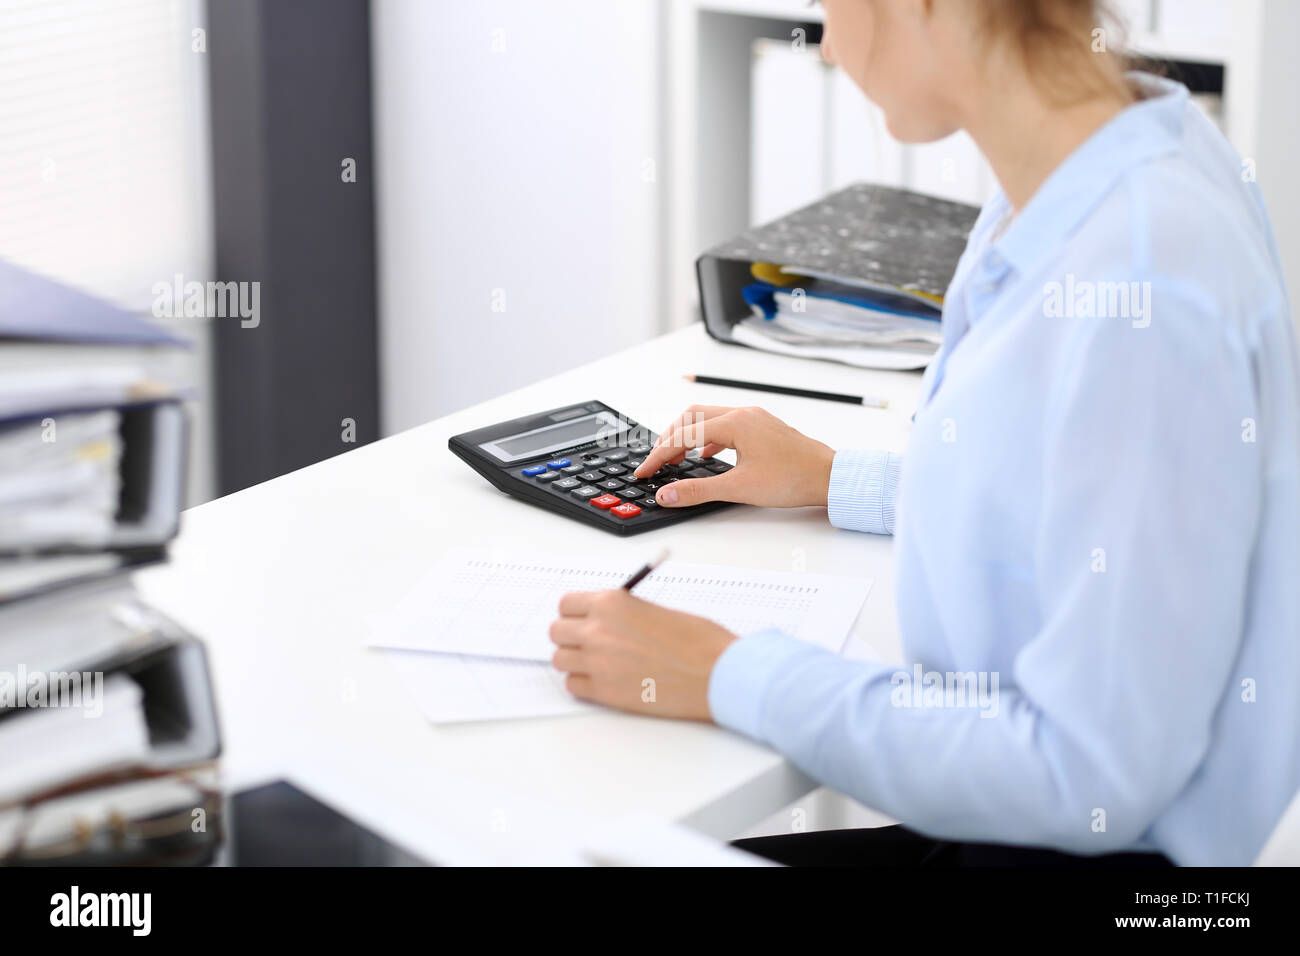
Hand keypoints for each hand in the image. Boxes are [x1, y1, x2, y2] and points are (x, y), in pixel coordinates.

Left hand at [549, 589, 737, 719]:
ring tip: (598, 663)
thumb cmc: (697, 641)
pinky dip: (584, 685)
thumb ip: (623, 613)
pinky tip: (604, 681)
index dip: (575, 613)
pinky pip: (573, 687)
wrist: (716, 673)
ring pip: (560, 660)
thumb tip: (604, 621)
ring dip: (575, 661)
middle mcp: (598, 631)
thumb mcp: (654, 610)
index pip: (567, 604)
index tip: (582, 619)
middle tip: (587, 642)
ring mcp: (598, 663)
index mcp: (611, 603)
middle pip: (556, 632)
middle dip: (570, 636)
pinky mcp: (605, 692)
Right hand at [632, 405, 834, 508]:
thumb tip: (667, 494)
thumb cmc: (793, 479)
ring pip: (708, 418)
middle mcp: (743, 414)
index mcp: (735, 423)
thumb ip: (698, 490)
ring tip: (675, 458)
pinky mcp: (763, 427)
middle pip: (692, 417)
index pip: (684, 434)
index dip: (659, 455)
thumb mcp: (739, 488)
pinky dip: (707, 438)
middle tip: (655, 462)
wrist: (830, 478)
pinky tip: (705, 455)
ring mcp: (754, 418)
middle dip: (669, 438)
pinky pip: (725, 425)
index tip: (645, 471)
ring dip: (687, 435)